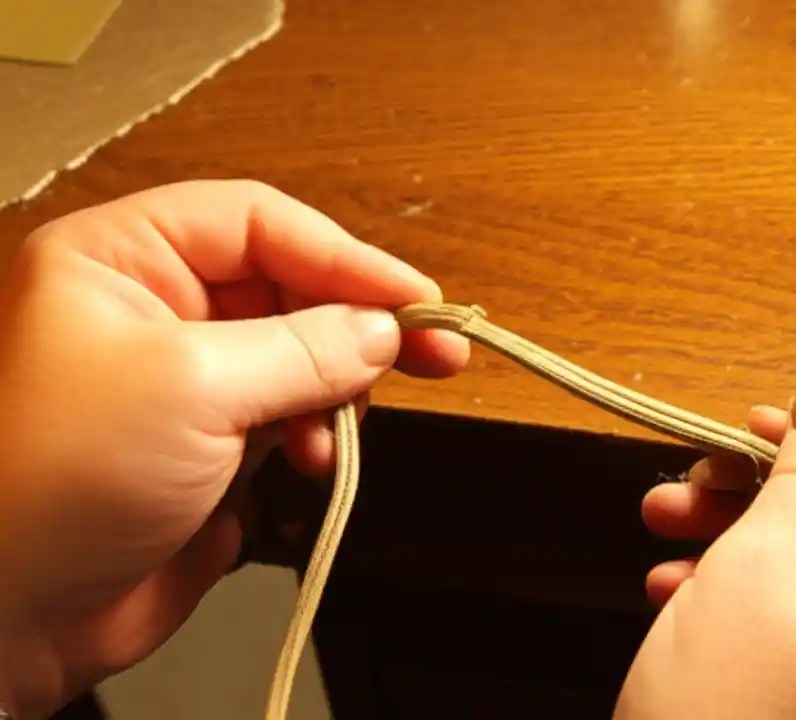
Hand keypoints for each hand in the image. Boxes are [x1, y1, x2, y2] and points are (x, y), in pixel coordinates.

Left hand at [0, 180, 468, 717]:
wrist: (7, 617)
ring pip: (298, 355)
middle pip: (287, 287)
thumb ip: (304, 348)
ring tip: (343, 425)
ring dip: (336, 389)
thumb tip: (383, 328)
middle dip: (355, 324)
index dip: (341, 255)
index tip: (413, 297)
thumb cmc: (48, 481)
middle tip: (431, 351)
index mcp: (120, 261)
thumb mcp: (191, 387)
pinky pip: (288, 417)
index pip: (255, 224)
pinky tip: (315, 459)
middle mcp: (151, 310)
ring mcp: (181, 380)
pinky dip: (316, 435)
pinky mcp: (204, 445)